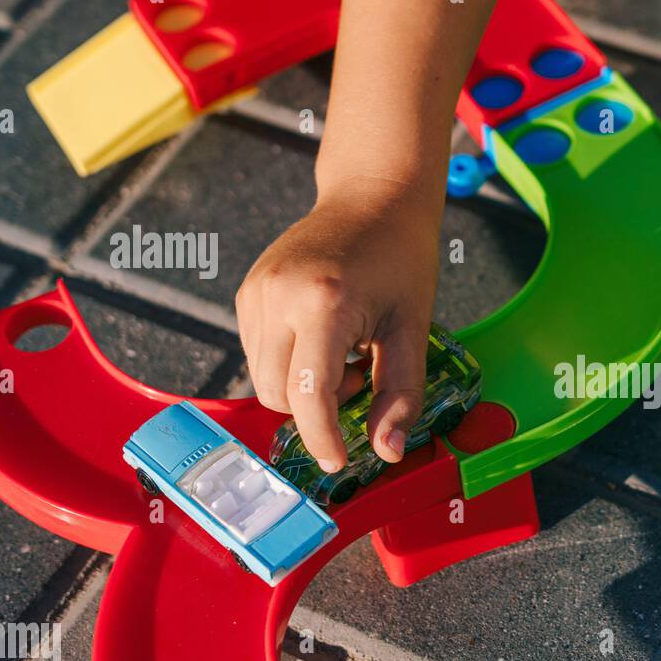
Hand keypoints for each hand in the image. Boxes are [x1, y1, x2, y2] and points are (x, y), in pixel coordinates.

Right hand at [235, 178, 438, 470]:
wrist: (372, 197)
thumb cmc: (402, 259)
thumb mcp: (414, 329)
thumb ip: (401, 394)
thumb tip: (388, 453)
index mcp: (324, 303)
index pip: (308, 394)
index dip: (322, 439)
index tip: (339, 463)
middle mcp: (277, 296)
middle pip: (277, 395)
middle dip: (317, 408)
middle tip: (361, 374)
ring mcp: (255, 292)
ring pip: (263, 379)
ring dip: (303, 386)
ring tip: (345, 350)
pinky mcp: (247, 292)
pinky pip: (258, 355)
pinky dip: (290, 363)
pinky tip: (324, 335)